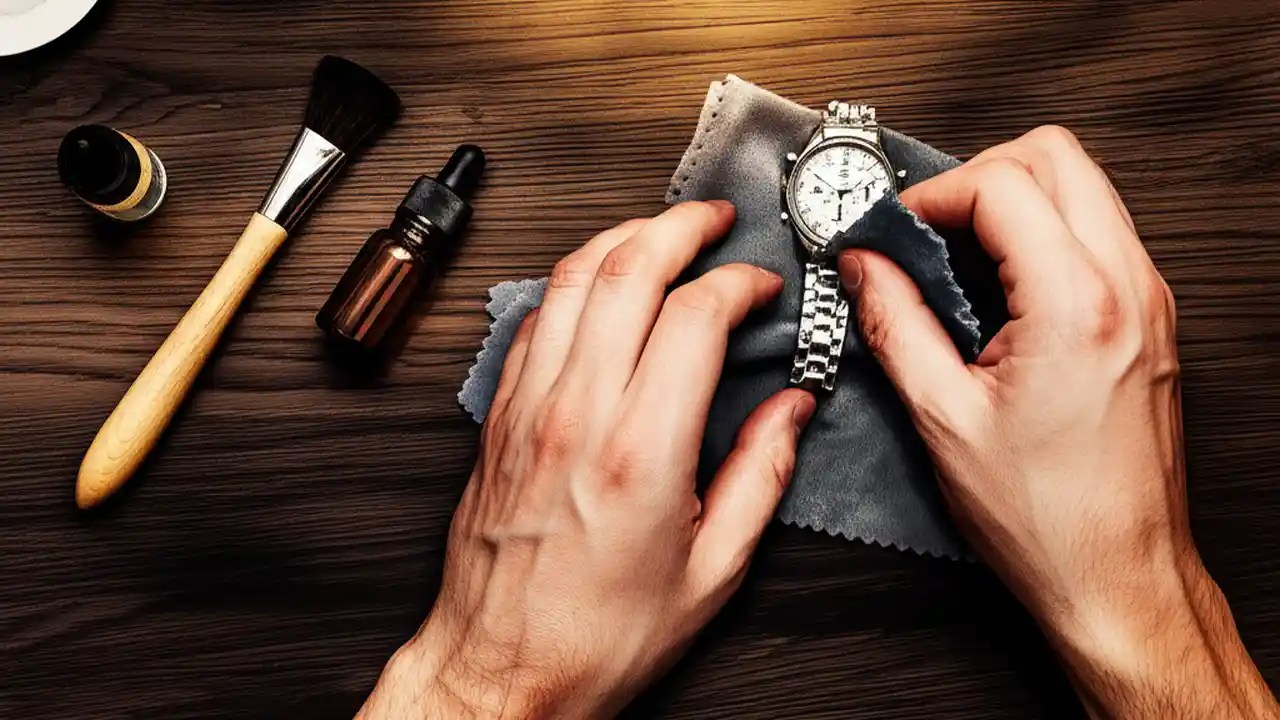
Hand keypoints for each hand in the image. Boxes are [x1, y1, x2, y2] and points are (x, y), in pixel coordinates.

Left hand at [358, 201, 814, 718]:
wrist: (502, 669)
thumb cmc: (596, 635)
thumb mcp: (712, 570)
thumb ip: (760, 476)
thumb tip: (789, 412)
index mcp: (642, 449)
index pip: (695, 314)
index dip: (738, 282)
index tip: (759, 288)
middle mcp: (578, 414)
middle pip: (627, 270)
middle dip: (679, 226)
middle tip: (712, 220)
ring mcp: (529, 408)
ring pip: (571, 280)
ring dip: (619, 238)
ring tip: (657, 231)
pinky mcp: (499, 418)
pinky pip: (534, 322)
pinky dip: (572, 285)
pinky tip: (596, 288)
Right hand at [839, 126, 1277, 717]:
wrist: (1120, 578)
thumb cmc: (1047, 519)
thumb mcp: (943, 417)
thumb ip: (895, 322)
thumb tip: (865, 265)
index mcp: (1076, 306)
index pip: (1001, 185)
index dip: (930, 196)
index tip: (890, 230)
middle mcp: (1128, 288)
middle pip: (1056, 156)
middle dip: (977, 175)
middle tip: (924, 228)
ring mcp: (1149, 301)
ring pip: (1083, 187)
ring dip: (1012, 201)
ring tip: (953, 260)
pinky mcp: (1150, 322)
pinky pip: (1096, 235)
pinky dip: (1041, 236)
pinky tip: (995, 291)